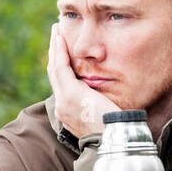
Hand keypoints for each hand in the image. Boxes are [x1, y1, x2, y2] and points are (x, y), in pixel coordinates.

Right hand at [46, 23, 118, 140]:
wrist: (115, 140)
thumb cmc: (117, 130)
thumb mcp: (105, 113)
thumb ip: (100, 102)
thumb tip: (106, 91)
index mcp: (70, 112)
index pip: (62, 84)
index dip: (61, 65)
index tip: (63, 50)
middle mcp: (62, 107)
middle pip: (54, 74)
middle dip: (55, 53)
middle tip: (56, 35)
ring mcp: (64, 101)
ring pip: (54, 68)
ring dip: (55, 48)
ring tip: (57, 31)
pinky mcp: (70, 95)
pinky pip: (61, 67)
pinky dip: (60, 51)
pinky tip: (61, 38)